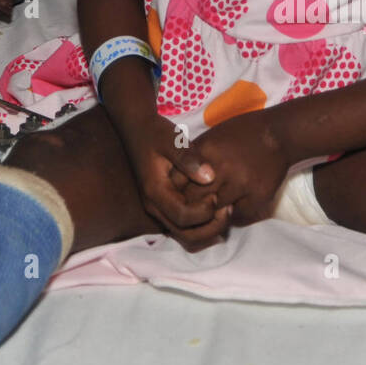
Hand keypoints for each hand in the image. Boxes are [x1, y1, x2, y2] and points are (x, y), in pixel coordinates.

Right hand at [122, 115, 231, 252]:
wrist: (137, 128)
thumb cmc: (155, 132)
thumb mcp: (171, 140)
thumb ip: (188, 158)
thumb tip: (209, 177)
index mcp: (155, 191)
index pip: (182, 216)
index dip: (203, 211)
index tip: (216, 194)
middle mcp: (154, 206)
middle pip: (184, 234)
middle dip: (210, 228)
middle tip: (229, 209)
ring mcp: (159, 208)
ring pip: (185, 236)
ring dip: (208, 231)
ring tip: (226, 212)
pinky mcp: (165, 206)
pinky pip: (184, 228)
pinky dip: (202, 228)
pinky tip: (218, 213)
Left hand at [182, 112, 290, 225]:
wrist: (277, 134)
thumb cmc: (241, 133)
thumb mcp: (211, 138)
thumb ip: (193, 158)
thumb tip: (174, 180)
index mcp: (205, 152)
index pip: (178, 182)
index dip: (177, 191)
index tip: (181, 194)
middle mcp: (220, 169)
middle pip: (194, 199)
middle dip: (193, 205)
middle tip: (195, 207)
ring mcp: (240, 184)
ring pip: (216, 210)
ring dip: (215, 211)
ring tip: (216, 208)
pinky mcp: (258, 195)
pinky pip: (238, 215)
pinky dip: (235, 213)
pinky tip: (236, 204)